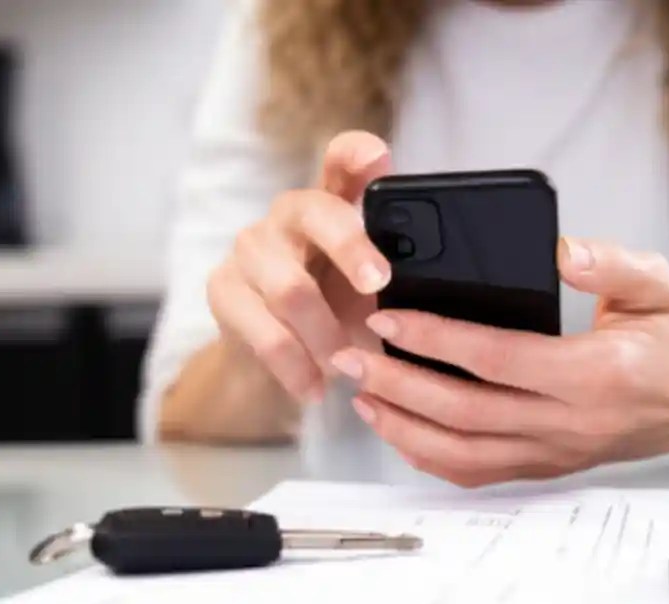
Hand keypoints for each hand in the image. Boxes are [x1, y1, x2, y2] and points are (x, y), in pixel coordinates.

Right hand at [206, 131, 392, 402]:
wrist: (278, 355)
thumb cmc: (339, 310)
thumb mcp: (377, 292)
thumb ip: (406, 274)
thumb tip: (445, 287)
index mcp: (333, 203)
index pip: (342, 159)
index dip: (358, 152)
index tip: (379, 157)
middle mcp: (288, 214)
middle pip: (315, 214)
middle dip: (352, 249)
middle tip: (379, 285)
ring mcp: (250, 248)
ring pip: (290, 288)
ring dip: (325, 334)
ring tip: (346, 364)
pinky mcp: (224, 289)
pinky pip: (264, 332)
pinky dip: (296, 366)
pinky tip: (315, 386)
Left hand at [328, 237, 668, 485]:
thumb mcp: (659, 285)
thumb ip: (611, 264)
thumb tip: (559, 252)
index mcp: (596, 375)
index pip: (498, 360)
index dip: (437, 340)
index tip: (389, 318)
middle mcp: (571, 424)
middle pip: (466, 414)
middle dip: (398, 384)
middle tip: (350, 356)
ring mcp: (556, 454)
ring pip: (463, 454)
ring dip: (403, 426)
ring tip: (360, 392)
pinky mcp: (546, 466)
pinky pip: (477, 472)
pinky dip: (428, 455)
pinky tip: (397, 425)